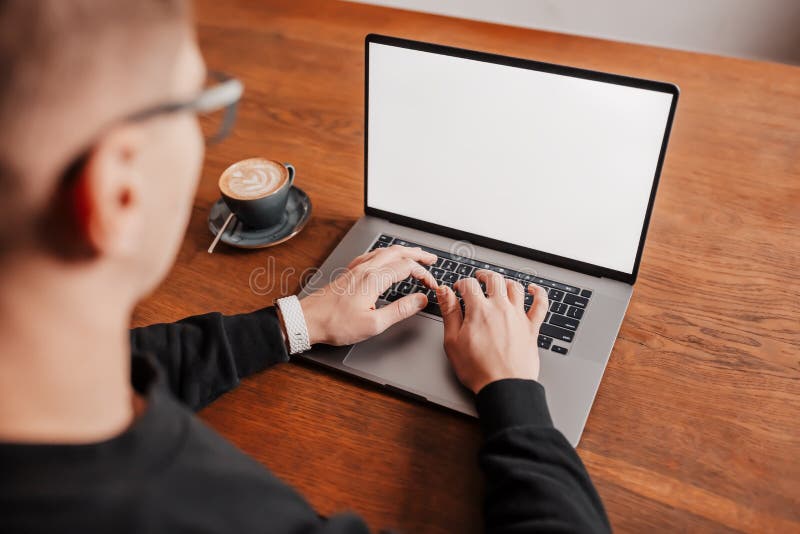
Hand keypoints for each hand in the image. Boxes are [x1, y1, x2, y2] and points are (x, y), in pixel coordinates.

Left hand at [299, 245, 437, 345]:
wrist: (307, 320)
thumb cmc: (336, 324)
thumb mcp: (374, 324)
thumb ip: (400, 310)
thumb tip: (420, 300)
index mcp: (374, 279)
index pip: (407, 268)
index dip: (424, 274)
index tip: (432, 285)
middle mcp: (365, 269)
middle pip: (397, 252)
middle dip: (417, 254)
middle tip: (431, 259)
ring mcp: (356, 269)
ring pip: (384, 251)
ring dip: (402, 251)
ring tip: (414, 254)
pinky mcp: (349, 273)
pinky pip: (372, 255)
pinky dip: (386, 253)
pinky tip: (385, 257)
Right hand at [437, 270, 548, 393]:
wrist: (504, 386)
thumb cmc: (478, 369)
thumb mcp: (453, 341)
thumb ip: (450, 313)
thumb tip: (444, 292)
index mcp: (479, 310)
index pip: (469, 285)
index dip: (461, 284)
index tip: (457, 289)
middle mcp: (500, 308)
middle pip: (494, 279)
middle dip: (484, 275)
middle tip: (479, 278)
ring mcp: (518, 316)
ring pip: (515, 287)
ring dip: (506, 282)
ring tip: (500, 284)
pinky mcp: (532, 328)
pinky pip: (540, 304)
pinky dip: (538, 293)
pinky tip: (533, 290)